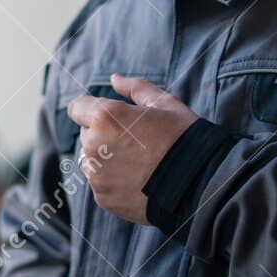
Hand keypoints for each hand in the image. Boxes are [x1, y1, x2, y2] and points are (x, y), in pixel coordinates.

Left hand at [66, 73, 198, 224]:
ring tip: (139, 163)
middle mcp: (93, 146)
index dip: (93, 109)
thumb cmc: (183, 137)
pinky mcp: (103, 198)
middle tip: (136, 141)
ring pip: (92, 161)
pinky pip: (101, 184)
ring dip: (107, 159)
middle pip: (86, 135)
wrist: (199, 183)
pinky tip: (139, 181)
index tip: (111, 117)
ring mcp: (97, 175)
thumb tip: (114, 78)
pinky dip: (115, 182)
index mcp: (104, 117)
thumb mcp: (164, 103)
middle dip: (103, 134)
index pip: (77, 108)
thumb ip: (135, 87)